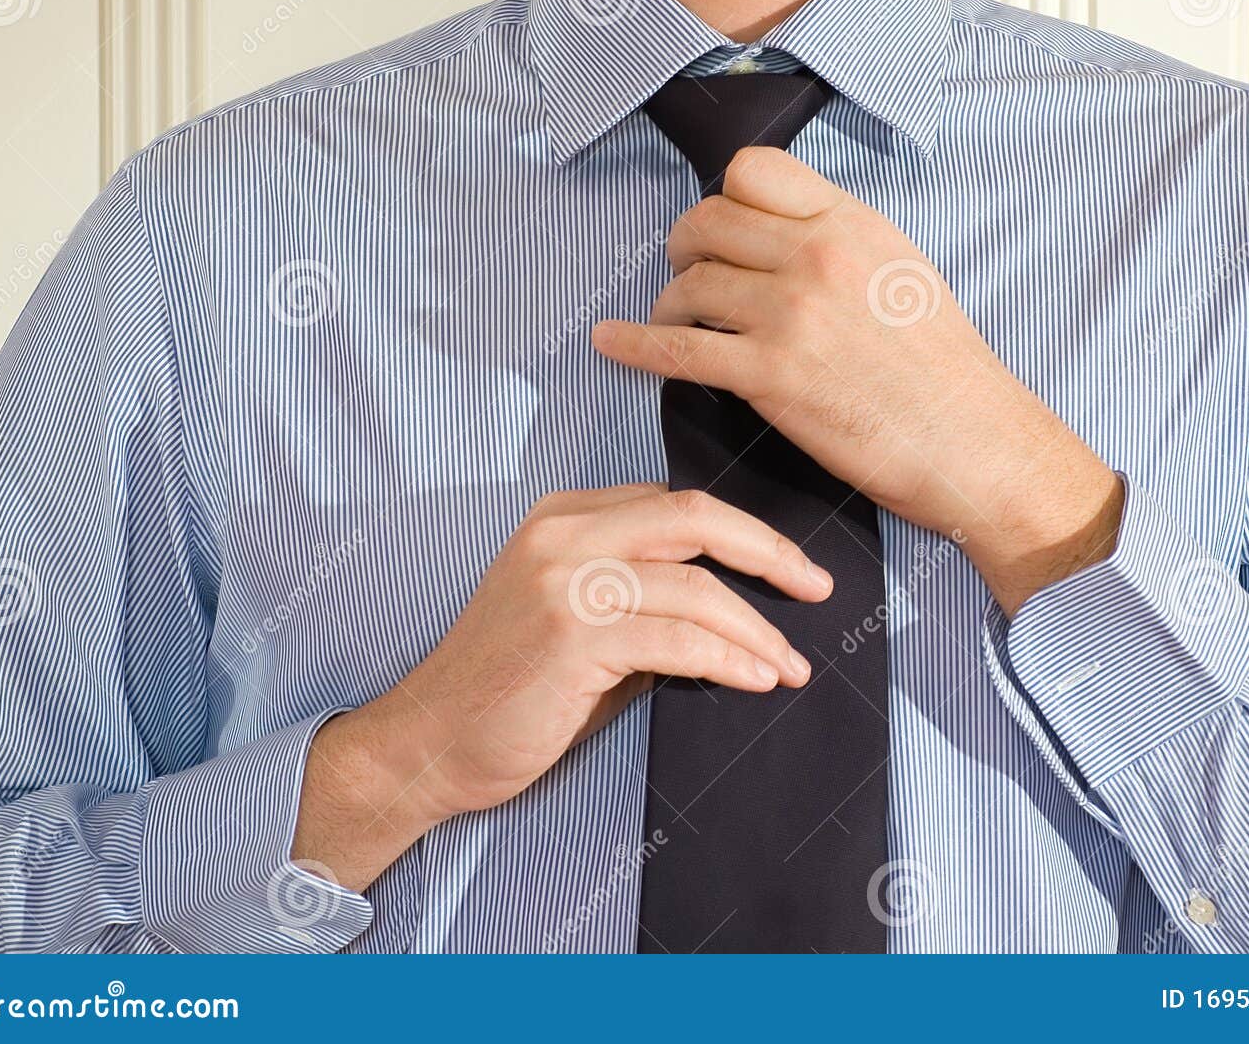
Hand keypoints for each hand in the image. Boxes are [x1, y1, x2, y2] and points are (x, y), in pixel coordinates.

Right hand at [293, 483, 826, 890]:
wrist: (430, 743)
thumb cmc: (510, 690)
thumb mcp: (578, 621)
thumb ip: (641, 596)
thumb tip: (731, 607)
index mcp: (564, 518)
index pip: (675, 505)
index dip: (744, 533)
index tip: (789, 570)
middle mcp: (563, 535)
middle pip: (694, 519)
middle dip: (770, 553)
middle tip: (818, 589)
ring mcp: (565, 582)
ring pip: (696, 587)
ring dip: (757, 630)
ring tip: (790, 666)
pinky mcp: (571, 637)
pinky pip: (679, 639)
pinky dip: (729, 659)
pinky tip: (757, 679)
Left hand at [591, 146, 1122, 615]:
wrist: (970, 440)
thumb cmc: (944, 368)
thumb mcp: (903, 270)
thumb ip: (841, 240)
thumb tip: (780, 233)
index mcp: (850, 223)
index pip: (752, 172)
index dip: (724, 199)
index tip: (722, 230)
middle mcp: (816, 256)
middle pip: (707, 221)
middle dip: (684, 248)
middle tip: (686, 274)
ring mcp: (790, 314)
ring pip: (689, 283)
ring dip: (669, 303)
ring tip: (674, 321)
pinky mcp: (769, 377)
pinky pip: (678, 348)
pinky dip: (635, 345)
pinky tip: (610, 343)